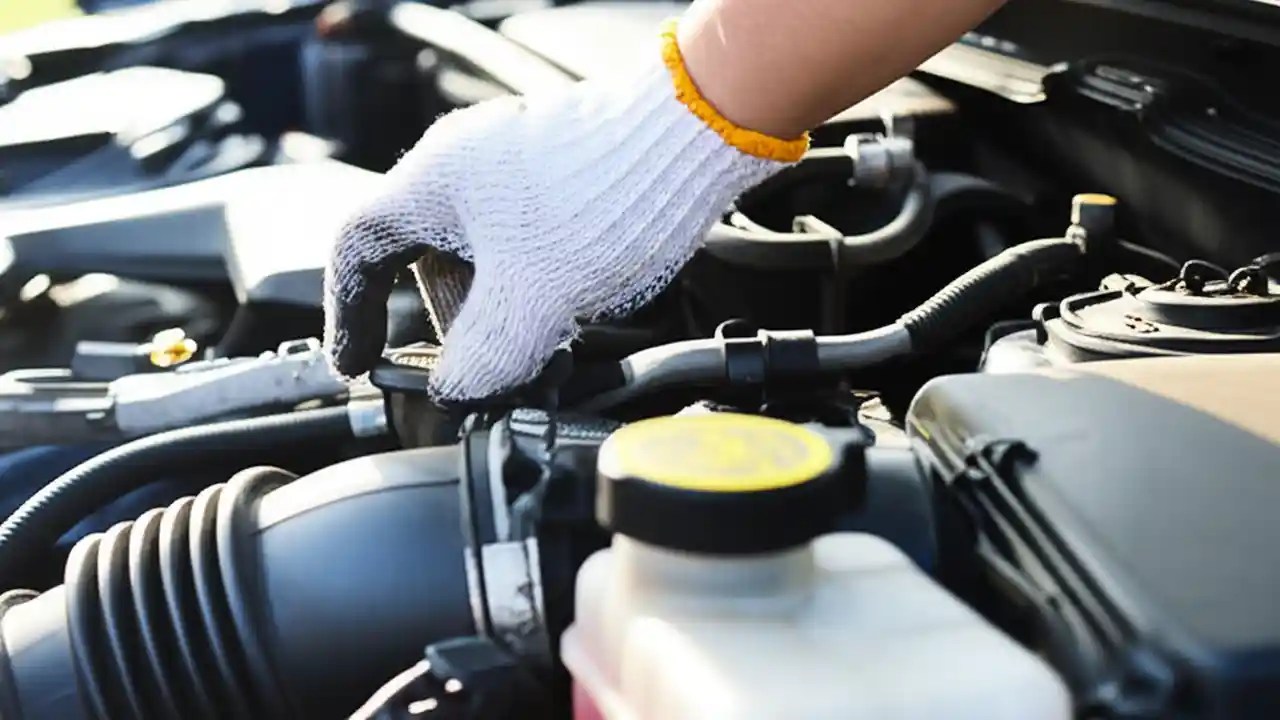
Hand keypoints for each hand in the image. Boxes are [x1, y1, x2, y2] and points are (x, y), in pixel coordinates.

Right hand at [324, 24, 803, 400]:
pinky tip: (568, 319)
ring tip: (539, 353)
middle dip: (453, 328)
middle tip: (480, 372)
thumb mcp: (529, 304)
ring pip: (484, 260)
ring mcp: (516, 169)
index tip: (359, 359)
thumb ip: (481, 362)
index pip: (360, 249)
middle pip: (428, 263)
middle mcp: (467, 168)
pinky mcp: (563, 179)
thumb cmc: (605, 199)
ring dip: (502, 315)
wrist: (694, 139)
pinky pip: (528, 247)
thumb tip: (458, 393)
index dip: (351, 312)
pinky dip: (535, 292)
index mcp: (434, 183)